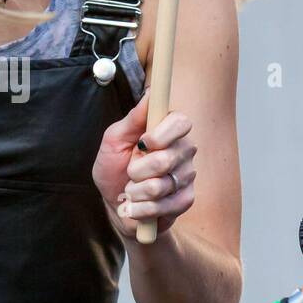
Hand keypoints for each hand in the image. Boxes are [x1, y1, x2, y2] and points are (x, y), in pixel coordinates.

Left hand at [92, 89, 197, 240]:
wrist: (117, 204)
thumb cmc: (115, 168)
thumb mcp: (115, 140)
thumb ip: (133, 118)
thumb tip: (150, 93)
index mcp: (168, 130)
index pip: (181, 122)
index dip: (161, 135)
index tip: (143, 143)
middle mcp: (183, 150)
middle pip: (166, 158)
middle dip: (137, 170)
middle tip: (129, 172)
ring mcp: (187, 176)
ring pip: (159, 186)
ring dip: (135, 192)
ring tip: (131, 190)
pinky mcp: (186, 200)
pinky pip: (162, 206)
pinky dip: (140, 209)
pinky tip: (136, 206)